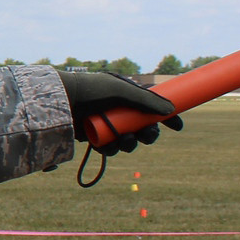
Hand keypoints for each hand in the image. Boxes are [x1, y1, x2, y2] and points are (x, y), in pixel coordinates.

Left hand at [59, 70, 183, 155]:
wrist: (61, 100)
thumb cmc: (90, 90)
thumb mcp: (120, 91)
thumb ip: (146, 100)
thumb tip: (171, 110)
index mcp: (126, 95)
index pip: (152, 107)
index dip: (167, 117)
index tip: (179, 126)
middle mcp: (118, 111)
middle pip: (143, 128)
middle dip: (149, 134)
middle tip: (147, 134)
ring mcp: (107, 125)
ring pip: (129, 142)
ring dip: (131, 144)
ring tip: (124, 139)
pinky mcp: (95, 138)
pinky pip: (111, 149)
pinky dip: (113, 149)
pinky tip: (109, 144)